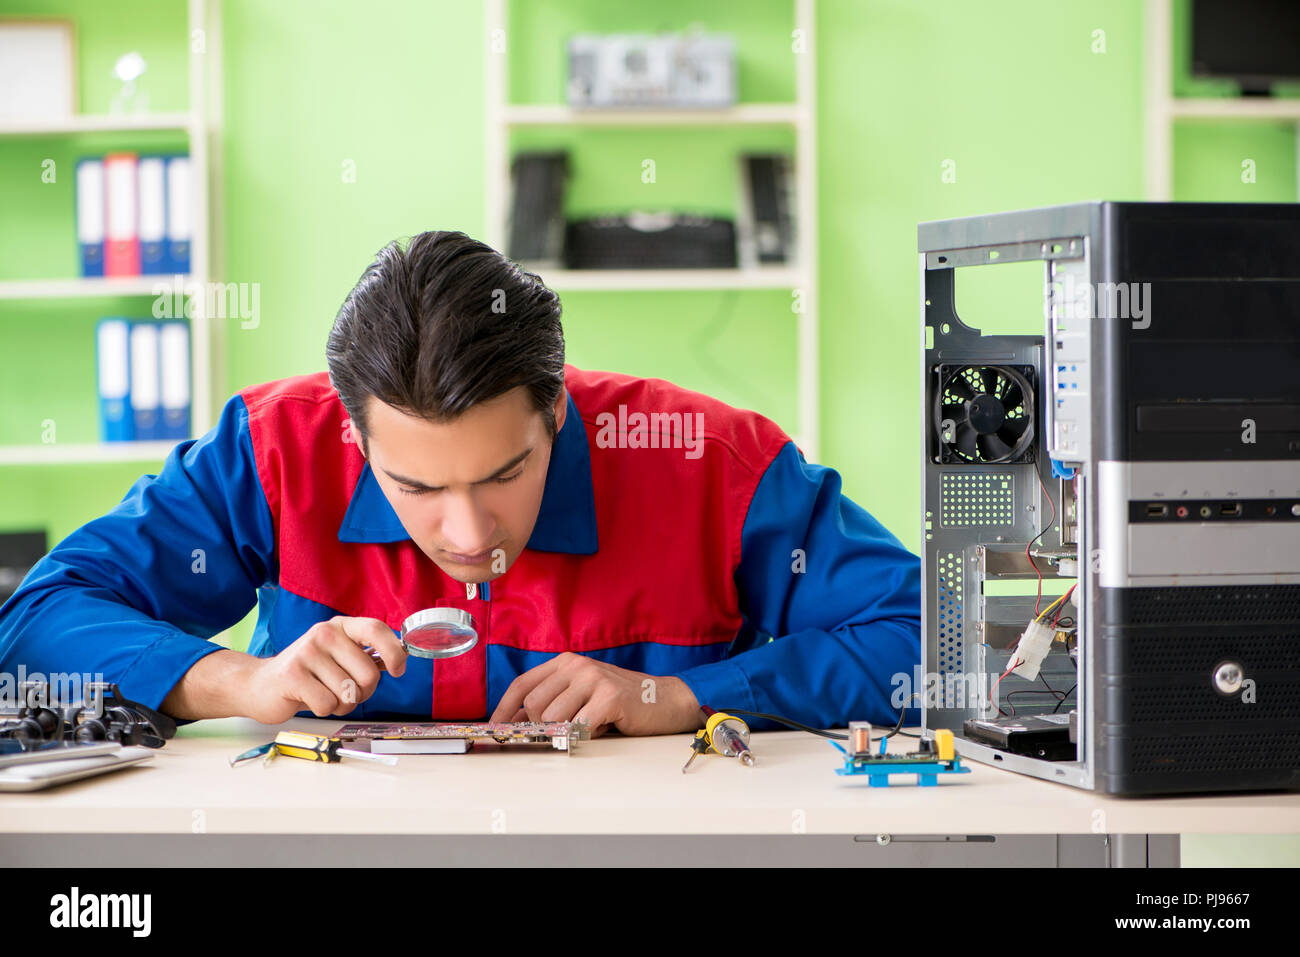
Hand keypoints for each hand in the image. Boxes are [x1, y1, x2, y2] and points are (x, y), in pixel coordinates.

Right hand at [241, 616, 406, 723]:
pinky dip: (324, 710)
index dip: (394, 652)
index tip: (397, 670)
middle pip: (368, 673)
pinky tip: (310, 699)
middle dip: (362, 693)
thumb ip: (366, 657)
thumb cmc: (309, 675)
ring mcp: (307, 652)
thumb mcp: (338, 658)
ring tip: (324, 694)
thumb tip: (400, 659)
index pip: (376, 629)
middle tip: (344, 691)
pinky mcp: (293, 675)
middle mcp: (324, 633)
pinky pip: (328, 704)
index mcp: (340, 626)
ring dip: (342, 704)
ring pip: (349, 693)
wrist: (261, 685)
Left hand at [488, 653, 701, 735]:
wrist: (663, 700)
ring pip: (554, 717)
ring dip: (565, 731)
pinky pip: (578, 726)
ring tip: (587, 726)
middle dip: (540, 725)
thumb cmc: (618, 702)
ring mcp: (593, 678)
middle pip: (534, 703)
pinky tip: (598, 729)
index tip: (494, 729)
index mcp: (566, 662)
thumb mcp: (580, 695)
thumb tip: (516, 723)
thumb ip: (551, 703)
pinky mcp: (609, 697)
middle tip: (558, 733)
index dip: (504, 709)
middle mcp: (577, 664)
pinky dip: (582, 736)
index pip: (522, 684)